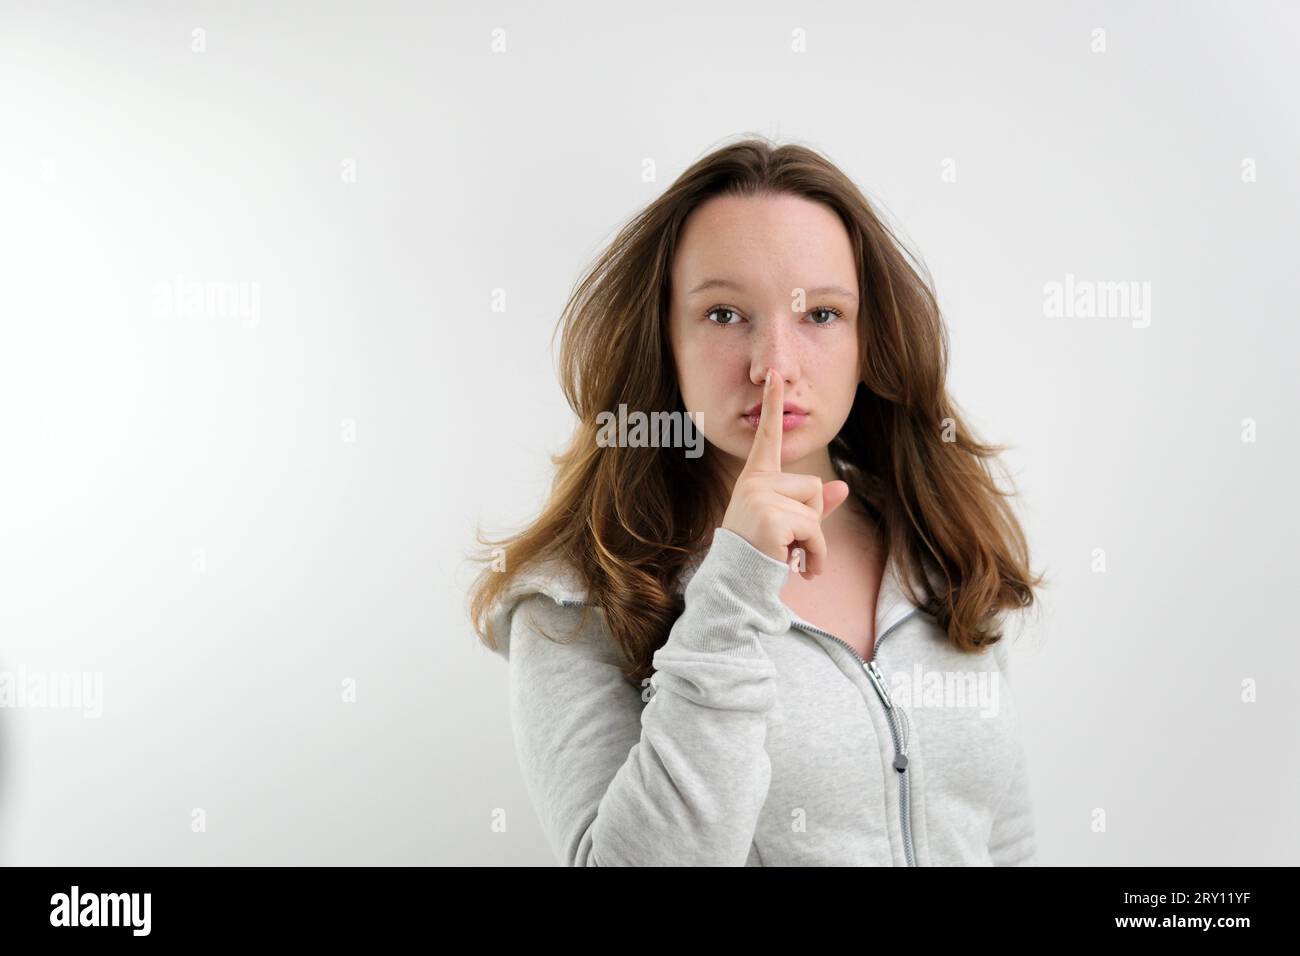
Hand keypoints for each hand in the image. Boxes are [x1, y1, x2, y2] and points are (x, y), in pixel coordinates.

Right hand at [720, 367, 849, 579]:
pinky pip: (815, 530)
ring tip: (790, 555)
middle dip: (811, 519)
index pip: (768, 437)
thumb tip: (843, 487)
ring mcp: (760, 498)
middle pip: (813, 485)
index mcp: (756, 479)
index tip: (774, 372)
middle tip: (787, 542)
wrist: (739, 585)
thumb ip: (815, 506)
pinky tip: (799, 569)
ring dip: (813, 540)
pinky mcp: (771, 518)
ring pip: (815, 508)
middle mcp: (755, 483)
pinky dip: (815, 555)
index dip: (773, 404)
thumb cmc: (762, 555)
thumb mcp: (790, 526)